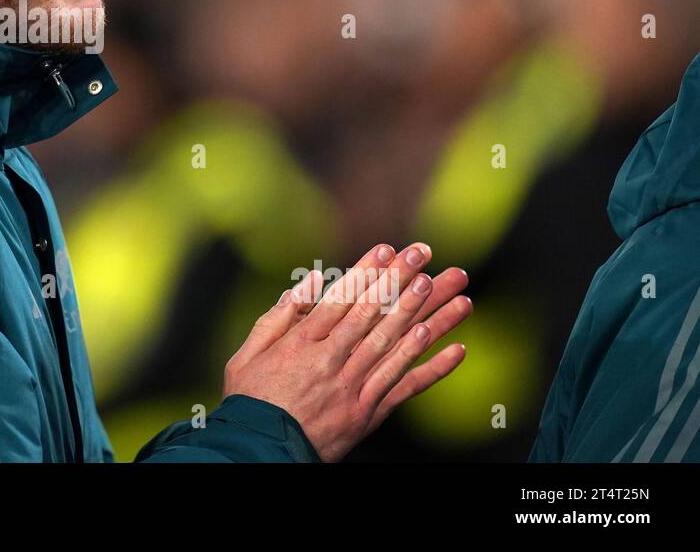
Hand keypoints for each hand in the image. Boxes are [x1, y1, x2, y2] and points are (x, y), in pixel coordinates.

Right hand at [222, 242, 470, 461]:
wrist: (260, 453)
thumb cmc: (251, 400)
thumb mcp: (247, 354)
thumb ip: (278, 316)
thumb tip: (310, 282)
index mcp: (300, 345)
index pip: (340, 300)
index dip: (367, 272)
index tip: (387, 249)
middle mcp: (329, 363)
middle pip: (371, 315)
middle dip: (399, 281)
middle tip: (423, 254)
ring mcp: (351, 389)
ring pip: (393, 346)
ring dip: (423, 313)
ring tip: (445, 288)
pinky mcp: (367, 414)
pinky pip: (404, 387)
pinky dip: (431, 368)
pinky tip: (455, 348)